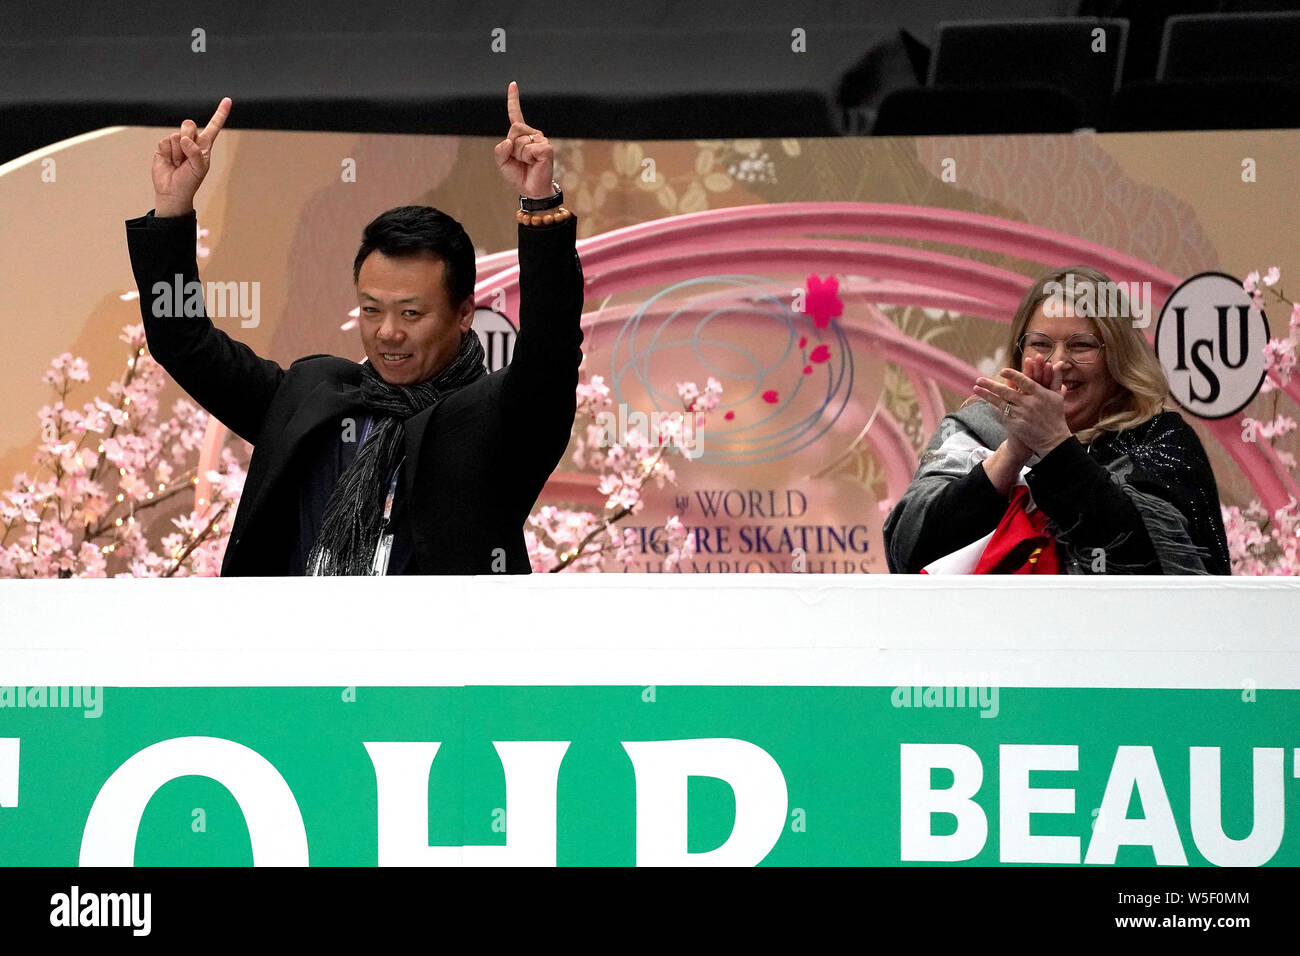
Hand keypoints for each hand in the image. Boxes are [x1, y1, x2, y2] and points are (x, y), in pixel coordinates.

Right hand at [152, 97, 231, 217]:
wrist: (172, 191)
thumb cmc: (189, 182)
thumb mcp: (199, 169)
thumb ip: (195, 153)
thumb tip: (184, 139)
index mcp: (204, 145)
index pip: (213, 126)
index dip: (220, 113)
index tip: (228, 100)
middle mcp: (191, 141)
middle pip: (189, 125)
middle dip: (188, 138)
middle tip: (186, 156)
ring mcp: (177, 142)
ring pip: (176, 134)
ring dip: (177, 152)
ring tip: (178, 163)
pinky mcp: (164, 146)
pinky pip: (165, 141)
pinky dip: (168, 153)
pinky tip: (169, 162)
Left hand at [494, 82, 554, 198]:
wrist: (532, 190)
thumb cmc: (519, 175)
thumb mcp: (502, 162)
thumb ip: (500, 150)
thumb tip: (509, 140)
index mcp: (521, 135)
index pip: (515, 115)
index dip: (513, 99)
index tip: (513, 84)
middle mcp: (533, 134)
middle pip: (514, 129)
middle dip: (512, 147)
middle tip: (520, 160)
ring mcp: (541, 140)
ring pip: (520, 140)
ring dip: (519, 155)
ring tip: (528, 163)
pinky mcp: (546, 148)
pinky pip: (529, 149)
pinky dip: (527, 158)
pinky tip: (534, 164)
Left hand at [973, 358, 1072, 456]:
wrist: (1052, 440)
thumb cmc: (1055, 416)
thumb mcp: (1058, 397)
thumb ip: (1055, 379)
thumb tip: (1057, 362)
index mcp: (1040, 394)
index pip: (1024, 381)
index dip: (1013, 376)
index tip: (1002, 371)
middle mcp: (1029, 404)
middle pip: (1007, 391)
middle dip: (991, 384)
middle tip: (979, 379)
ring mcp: (1021, 415)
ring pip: (1000, 402)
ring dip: (987, 394)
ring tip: (976, 387)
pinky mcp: (1015, 424)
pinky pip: (1002, 413)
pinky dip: (993, 405)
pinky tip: (985, 399)